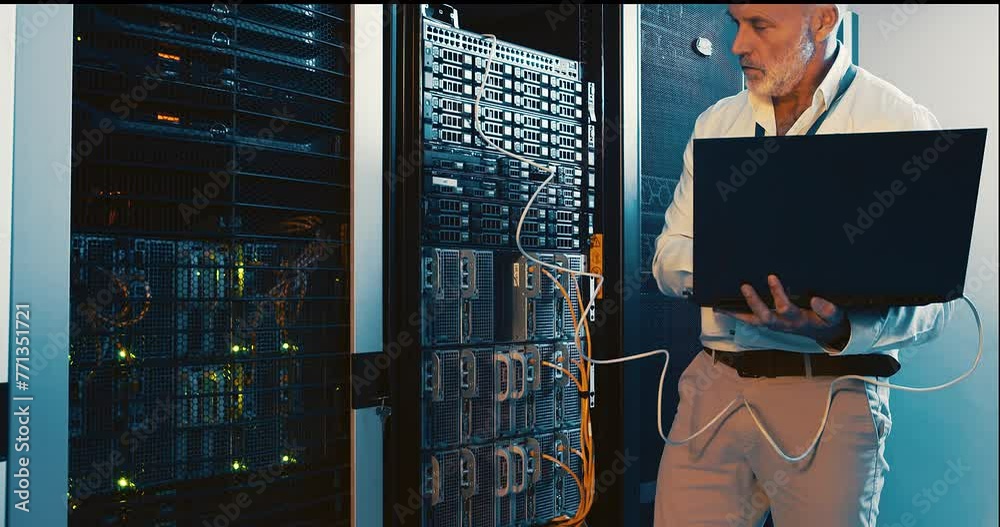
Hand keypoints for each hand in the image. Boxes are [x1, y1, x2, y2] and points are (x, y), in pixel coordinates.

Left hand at [720, 274, 850, 348]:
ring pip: (754, 320)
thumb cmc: (826, 321)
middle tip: (744, 286)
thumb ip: (828, 309)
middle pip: (764, 315)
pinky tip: (725, 310)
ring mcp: (774, 324)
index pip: (785, 307)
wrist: (824, 333)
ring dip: (738, 314)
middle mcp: (782, 323)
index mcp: (797, 319)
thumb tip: (815, 299)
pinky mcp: (770, 323)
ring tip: (722, 307)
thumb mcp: (833, 316)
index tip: (771, 276)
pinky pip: (752, 320)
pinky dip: (738, 316)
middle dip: (753, 302)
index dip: (777, 293)